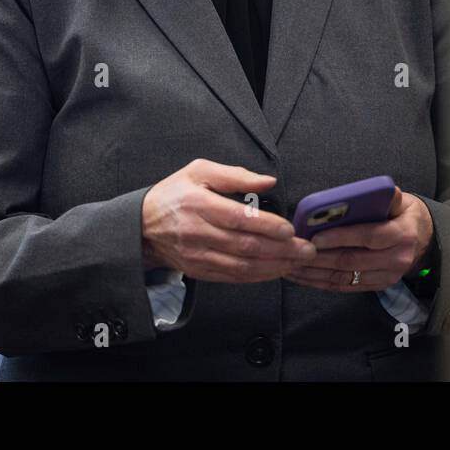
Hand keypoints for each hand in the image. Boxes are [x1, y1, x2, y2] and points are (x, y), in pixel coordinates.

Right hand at [141, 159, 316, 283]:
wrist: (143, 225)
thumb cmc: (174, 194)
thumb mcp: (200, 171)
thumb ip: (236, 175)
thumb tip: (268, 181)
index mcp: (199, 204)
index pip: (239, 218)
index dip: (267, 226)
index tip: (289, 229)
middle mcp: (198, 232)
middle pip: (245, 246)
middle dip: (281, 250)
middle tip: (306, 249)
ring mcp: (198, 255)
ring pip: (242, 266)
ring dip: (274, 266)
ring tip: (297, 261)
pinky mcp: (200, 271)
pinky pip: (233, 277)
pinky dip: (257, 276)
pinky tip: (275, 271)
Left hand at [284, 186, 432, 291]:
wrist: (424, 240)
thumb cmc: (404, 215)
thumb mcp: (401, 201)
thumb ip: (384, 196)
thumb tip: (357, 194)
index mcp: (401, 234)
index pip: (368, 237)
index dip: (340, 237)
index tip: (315, 237)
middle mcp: (396, 259)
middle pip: (352, 261)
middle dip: (321, 257)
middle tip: (296, 252)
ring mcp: (387, 276)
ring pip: (345, 278)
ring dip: (315, 274)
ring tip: (292, 266)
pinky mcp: (378, 286)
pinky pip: (345, 287)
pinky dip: (321, 283)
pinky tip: (303, 276)